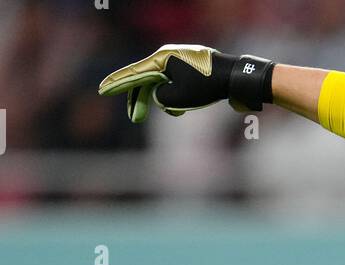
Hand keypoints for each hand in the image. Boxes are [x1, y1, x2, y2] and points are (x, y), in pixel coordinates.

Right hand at [98, 45, 274, 122]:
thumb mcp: (177, 98)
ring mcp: (179, 62)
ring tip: (179, 110)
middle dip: (139, 101)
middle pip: (145, 80)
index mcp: (160, 60)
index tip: (101, 89)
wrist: (234, 78)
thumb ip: (160, 98)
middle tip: (135, 119)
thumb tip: (159, 97)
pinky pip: (175, 85)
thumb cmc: (206, 87)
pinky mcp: (191, 69)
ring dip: (165, 102)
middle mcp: (167, 56)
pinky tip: (184, 107)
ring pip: (162, 85)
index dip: (117, 83)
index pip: (133, 74)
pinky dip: (177, 98)